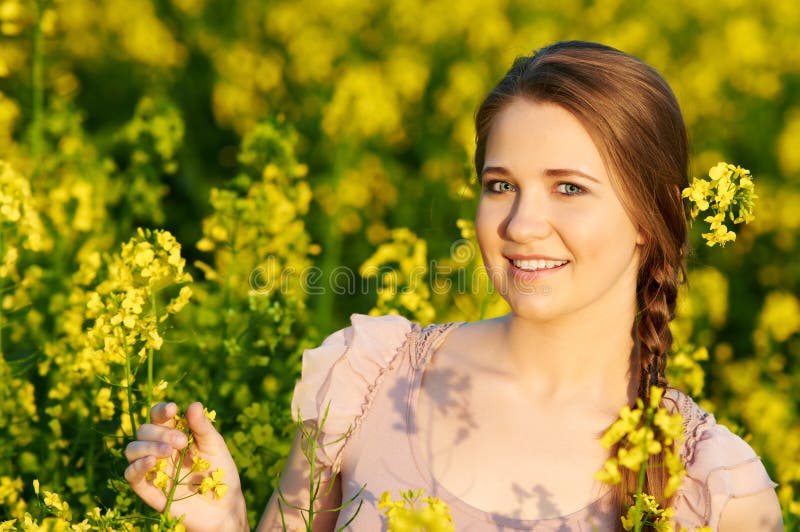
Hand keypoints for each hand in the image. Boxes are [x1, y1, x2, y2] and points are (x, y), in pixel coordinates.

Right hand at [125, 402, 247, 531]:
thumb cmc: (220, 473)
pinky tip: (151, 462)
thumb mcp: (215, 447)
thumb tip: (193, 404)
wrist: (223, 508)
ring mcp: (153, 469)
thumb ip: (203, 427)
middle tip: (183, 441)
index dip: (161, 411)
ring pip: (132, 450)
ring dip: (147, 446)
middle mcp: (160, 449)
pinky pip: (131, 476)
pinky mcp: (148, 490)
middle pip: (144, 431)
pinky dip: (137, 466)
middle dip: (160, 432)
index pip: (158, 417)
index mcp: (175, 434)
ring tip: (168, 451)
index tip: (172, 409)